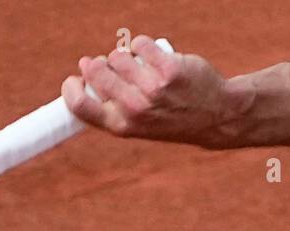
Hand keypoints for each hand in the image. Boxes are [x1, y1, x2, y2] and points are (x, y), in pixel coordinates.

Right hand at [61, 35, 240, 147]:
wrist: (217, 117)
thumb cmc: (172, 118)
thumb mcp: (140, 125)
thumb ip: (113, 107)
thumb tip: (85, 78)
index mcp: (123, 126)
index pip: (79, 104)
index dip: (72, 86)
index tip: (77, 78)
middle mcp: (136, 109)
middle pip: (95, 70)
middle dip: (99, 64)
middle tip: (112, 67)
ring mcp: (153, 88)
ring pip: (118, 55)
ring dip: (125, 56)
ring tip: (140, 67)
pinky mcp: (168, 68)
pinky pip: (140, 44)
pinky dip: (145, 46)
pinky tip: (156, 57)